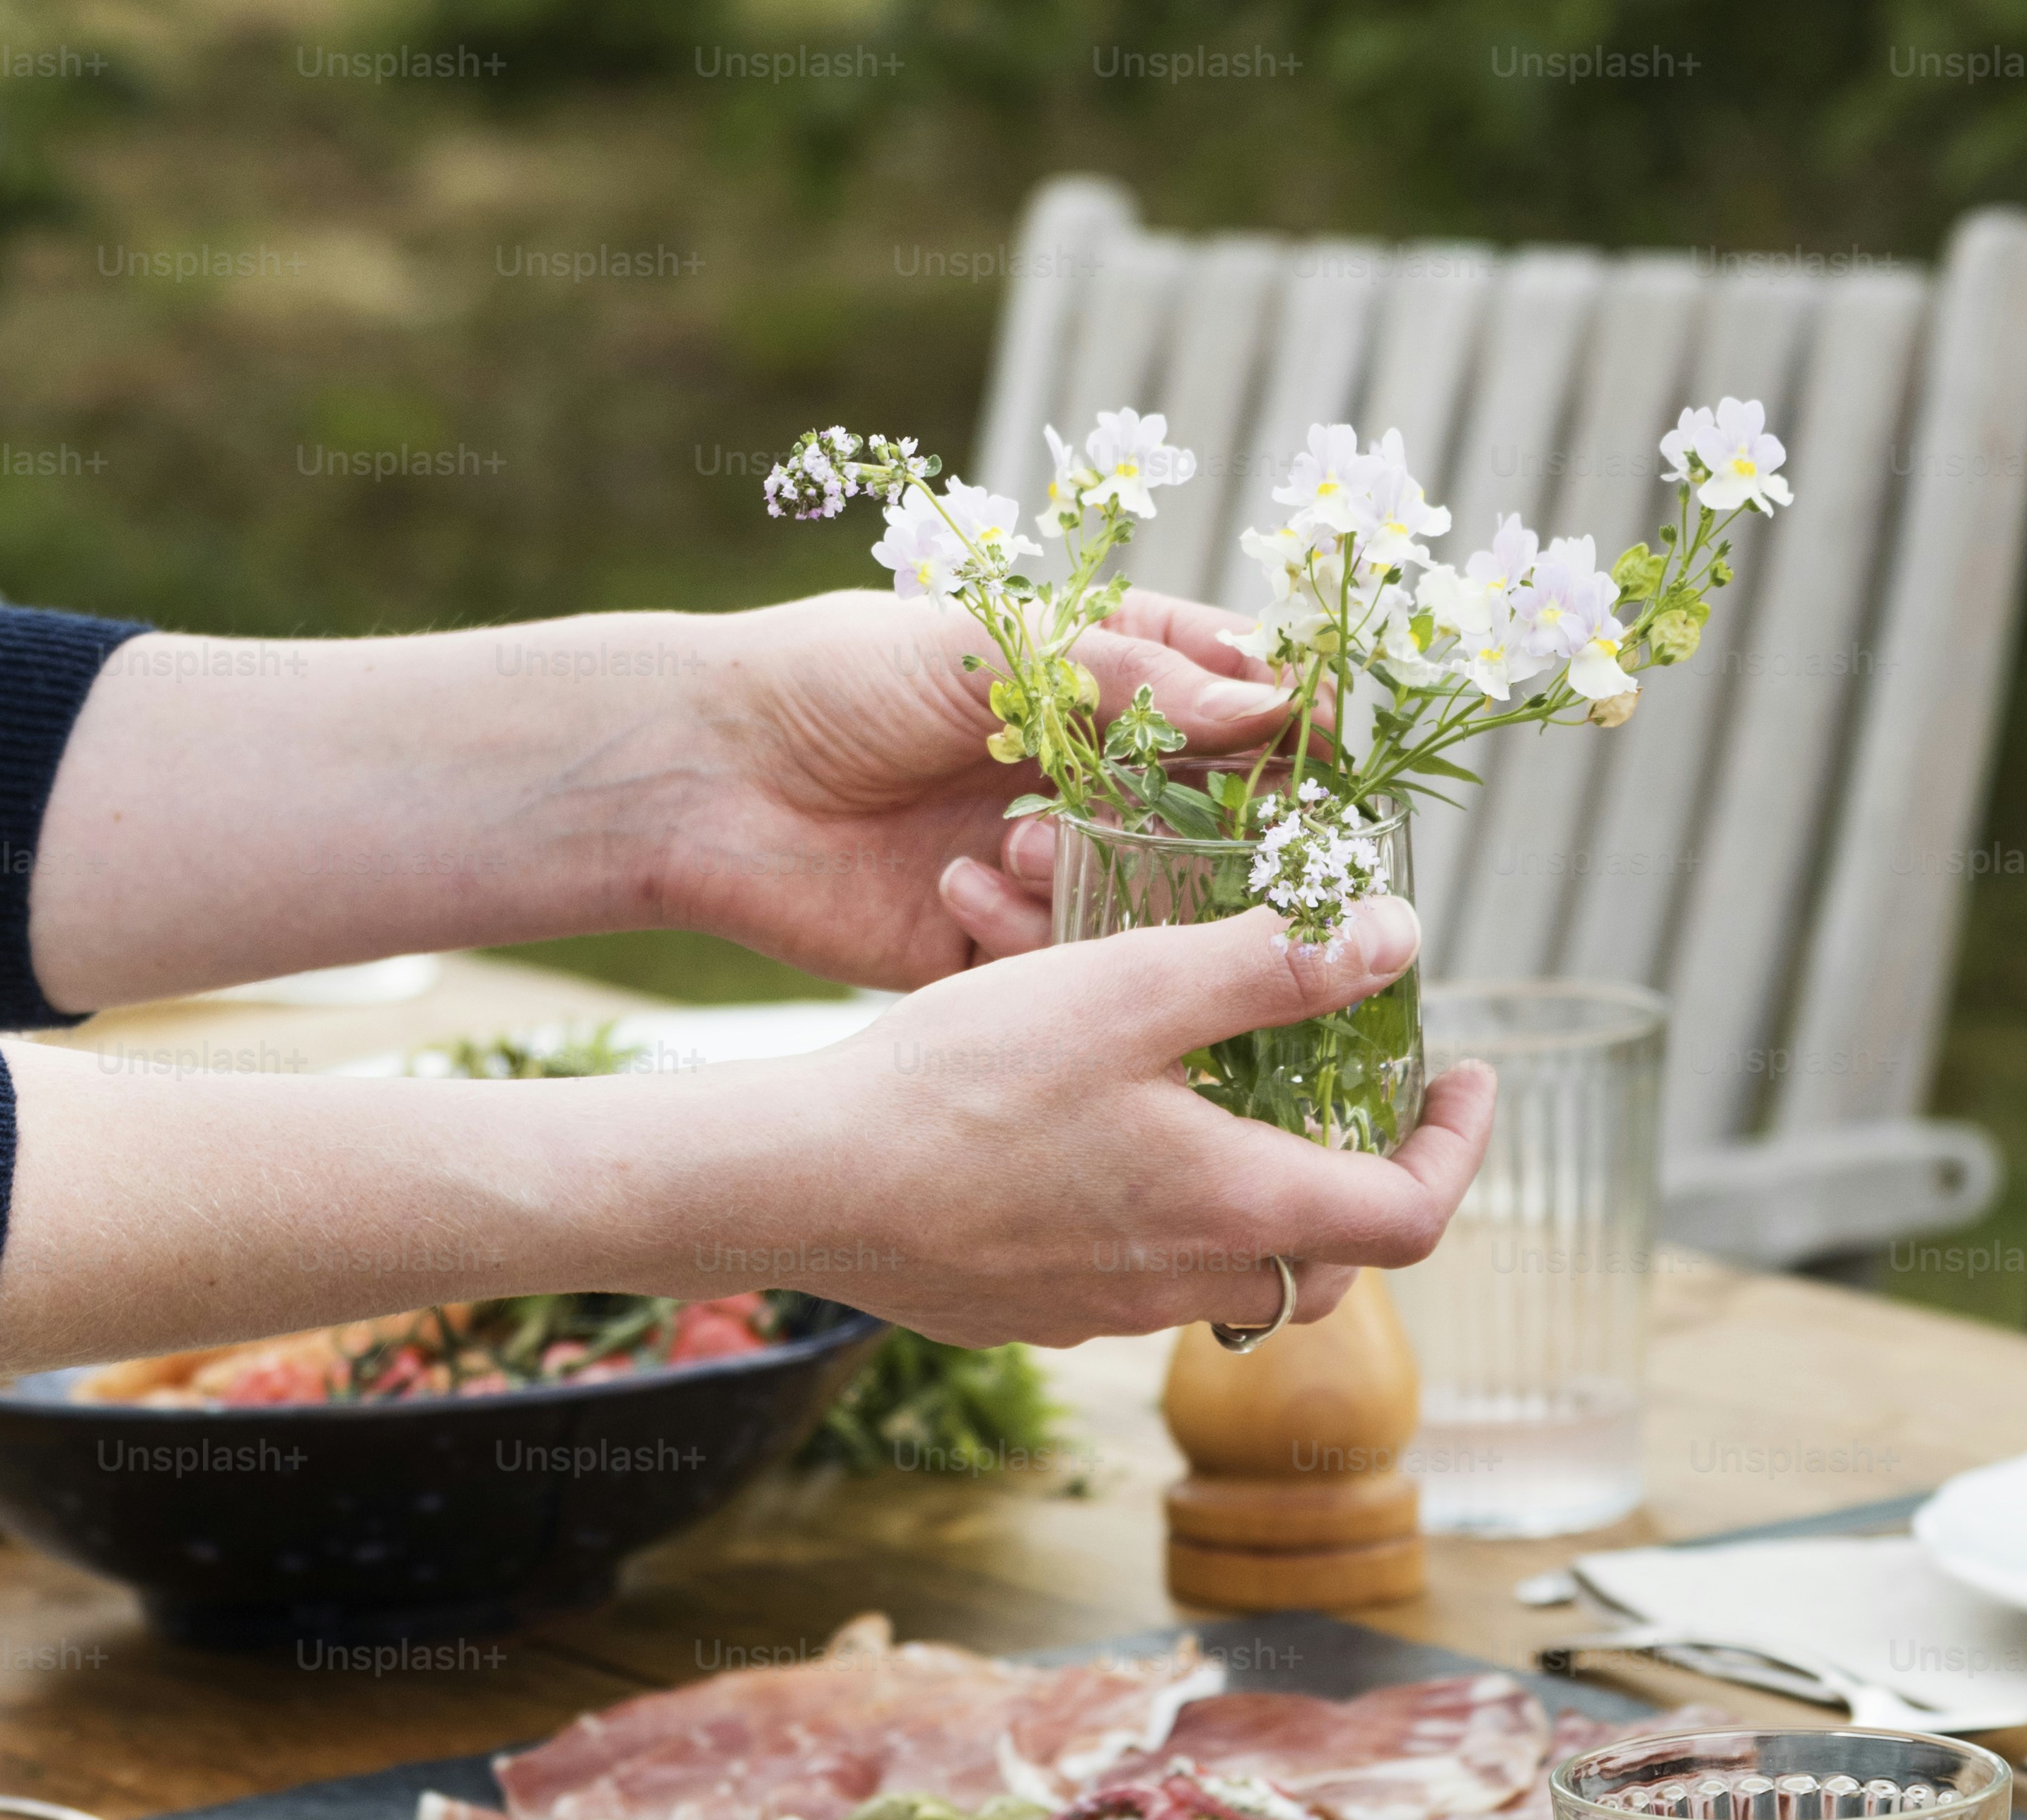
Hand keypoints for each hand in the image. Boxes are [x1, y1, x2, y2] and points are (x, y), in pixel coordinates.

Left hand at [660, 588, 1318, 990]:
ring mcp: (1040, 865)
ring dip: (1101, 877)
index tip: (1323, 737)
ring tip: (1019, 840)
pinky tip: (962, 887)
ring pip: (1143, 901)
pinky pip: (1060, 964)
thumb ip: (1131, 678)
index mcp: (1091, 681)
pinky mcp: (986, 946)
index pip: (1230, 697)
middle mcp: (1083, 778)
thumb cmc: (837, 677)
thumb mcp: (992, 648)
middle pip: (1211, 816)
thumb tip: (1272, 704)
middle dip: (1220, 830)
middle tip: (1235, 841)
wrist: (703, 773)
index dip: (1284, 719)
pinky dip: (1030, 933)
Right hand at [689, 896, 1492, 1346]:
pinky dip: (1163, 1223)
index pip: (1412, 1217)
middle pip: (1332, 1269)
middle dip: (1368, 1186)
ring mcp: (1102, 1312)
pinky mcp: (1030, 1312)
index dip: (1460, 1148)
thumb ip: (1270, 966)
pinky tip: (1103, 1149)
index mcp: (1234, 1207)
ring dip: (1262, 1208)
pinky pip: (1135, 1281)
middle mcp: (1182, 1283)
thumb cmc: (964, 1083)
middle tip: (1357, 1101)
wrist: (805, 1182)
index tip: (1464, 1079)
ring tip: (1232, 1113)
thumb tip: (1394, 938)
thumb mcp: (1129, 989)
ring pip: (1231, 1281)